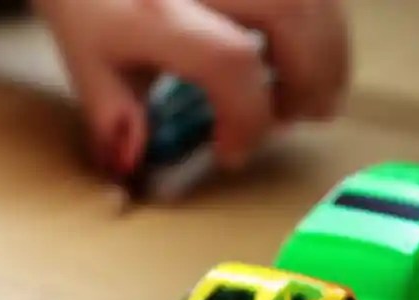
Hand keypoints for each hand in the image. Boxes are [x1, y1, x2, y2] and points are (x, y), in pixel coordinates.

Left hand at [35, 0, 349, 174]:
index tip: (232, 152)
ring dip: (329, 45)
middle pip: (288, 14)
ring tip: (315, 90)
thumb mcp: (89, 67)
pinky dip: (322, 19)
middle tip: (303, 117)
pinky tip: (311, 50)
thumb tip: (132, 165)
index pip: (227, 60)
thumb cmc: (91, 9)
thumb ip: (115, 119)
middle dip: (310, 75)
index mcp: (153, 11)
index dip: (247, 114)